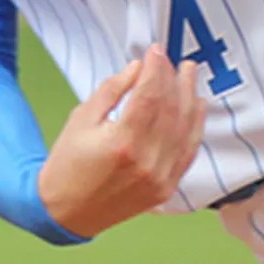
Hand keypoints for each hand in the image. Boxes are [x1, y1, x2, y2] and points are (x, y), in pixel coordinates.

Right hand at [37, 46, 206, 238]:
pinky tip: (197, 106)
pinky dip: (196, 126)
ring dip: (190, 97)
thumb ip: (112, 90)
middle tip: (174, 60)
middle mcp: (146, 162)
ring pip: (186, 129)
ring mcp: (160, 178)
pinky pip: (188, 151)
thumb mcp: (81, 119)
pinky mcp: (166, 188)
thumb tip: (138, 68)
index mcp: (122, 143)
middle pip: (171, 109)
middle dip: (174, 79)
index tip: (155, 52)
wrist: (66, 212)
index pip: (149, 95)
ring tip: (189, 74)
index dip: (156, 69)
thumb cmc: (67, 164)